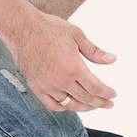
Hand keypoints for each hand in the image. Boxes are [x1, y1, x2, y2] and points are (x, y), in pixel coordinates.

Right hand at [0, 9, 116, 111]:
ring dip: (83, 107)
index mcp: (73, 67)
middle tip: (109, 104)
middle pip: (85, 98)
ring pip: (69, 104)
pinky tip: (70, 105)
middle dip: (99, 103)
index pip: (95, 88)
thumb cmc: (50, 29)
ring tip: (92, 106)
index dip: (106, 94)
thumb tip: (112, 59)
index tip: (113, 96)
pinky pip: (52, 105)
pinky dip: (63, 107)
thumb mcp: (77, 35)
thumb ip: (95, 51)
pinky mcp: (35, 87)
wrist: (23, 29)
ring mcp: (47, 86)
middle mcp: (61, 80)